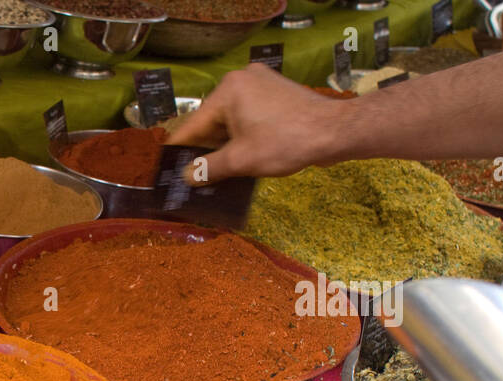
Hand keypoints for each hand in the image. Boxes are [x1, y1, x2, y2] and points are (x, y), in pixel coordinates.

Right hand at [166, 64, 355, 183]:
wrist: (336, 132)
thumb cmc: (287, 142)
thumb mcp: (241, 160)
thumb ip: (208, 168)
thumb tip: (187, 176)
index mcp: (228, 91)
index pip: (194, 125)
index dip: (180, 150)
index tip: (167, 167)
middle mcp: (242, 80)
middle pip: (212, 121)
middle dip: (206, 149)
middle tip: (195, 177)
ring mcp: (260, 84)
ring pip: (230, 120)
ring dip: (225, 145)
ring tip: (217, 173)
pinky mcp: (275, 93)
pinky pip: (248, 116)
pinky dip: (242, 136)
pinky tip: (240, 158)